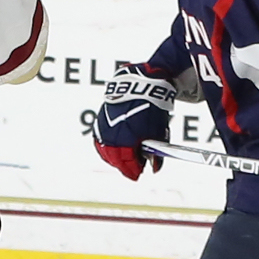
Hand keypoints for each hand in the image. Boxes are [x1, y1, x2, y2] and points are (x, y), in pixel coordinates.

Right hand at [90, 64, 175, 181]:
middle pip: (115, 159)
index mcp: (128, 138)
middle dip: (124, 166)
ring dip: (114, 158)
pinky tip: (113, 149)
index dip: (133, 170)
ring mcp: (104, 127)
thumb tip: (155, 169)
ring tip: (124, 160)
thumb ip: (155, 153)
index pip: (128, 162)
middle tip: (133, 169)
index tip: (138, 175)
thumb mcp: (159, 131)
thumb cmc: (153, 107)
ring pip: (105, 151)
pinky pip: (100, 141)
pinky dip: (106, 148)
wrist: (141, 84)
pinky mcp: (99, 121)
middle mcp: (113, 134)